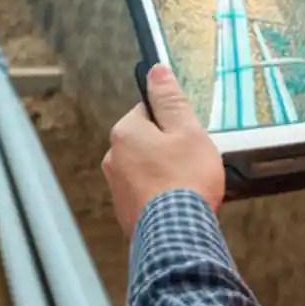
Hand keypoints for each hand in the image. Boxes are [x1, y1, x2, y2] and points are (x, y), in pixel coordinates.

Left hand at [101, 64, 224, 237]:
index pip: (148, 111)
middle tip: (191, 162)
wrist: (177, 235)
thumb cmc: (185, 180)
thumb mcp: (187, 130)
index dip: (173, 121)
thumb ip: (170, 99)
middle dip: (169, 148)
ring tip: (187, 185)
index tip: (188, 135)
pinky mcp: (125, 211)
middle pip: (147, 140)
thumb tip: (156, 70)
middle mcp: (113, 157)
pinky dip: (161, 196)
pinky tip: (179, 203)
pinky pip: (147, 193)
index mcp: (125, 132)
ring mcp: (117, 187)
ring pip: (147, 167)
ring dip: (166, 173)